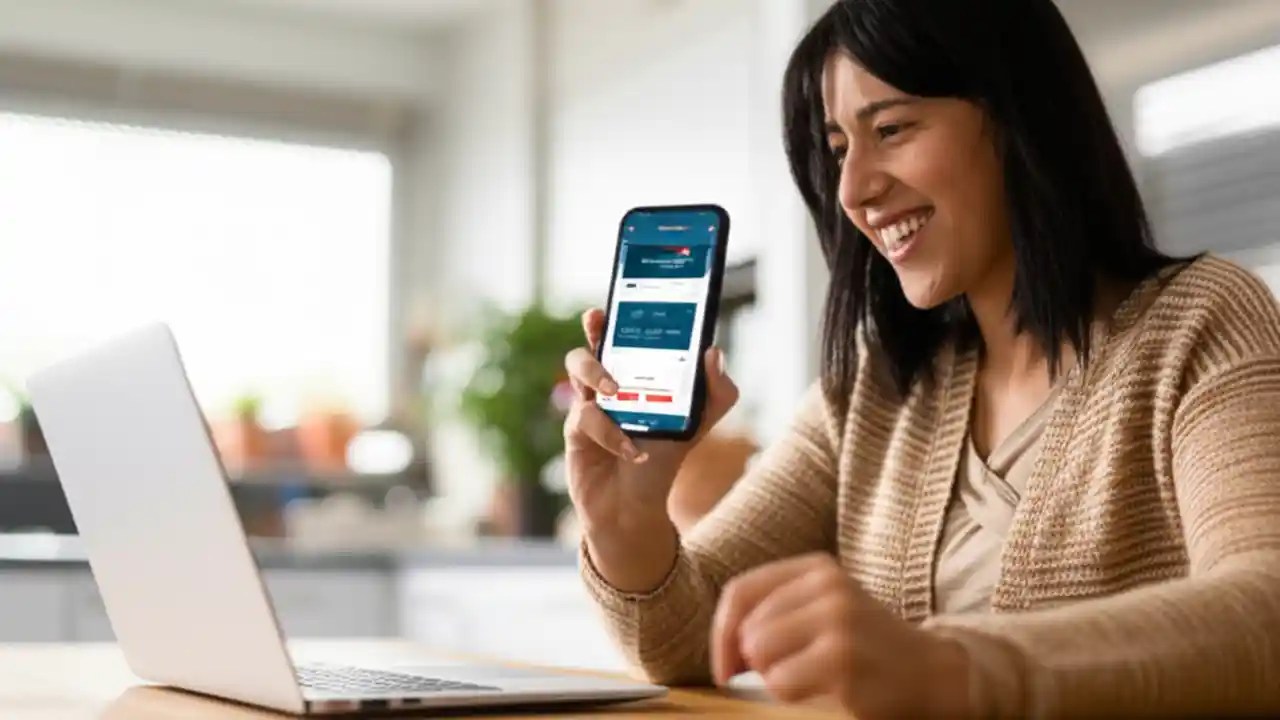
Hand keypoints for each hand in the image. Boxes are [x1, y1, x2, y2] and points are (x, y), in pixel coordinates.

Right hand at [562, 308, 739, 534]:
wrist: (634, 506)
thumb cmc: (661, 458)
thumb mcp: (697, 424)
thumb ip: (715, 393)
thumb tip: (714, 353)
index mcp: (636, 374)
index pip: (624, 335)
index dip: (619, 314)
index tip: (621, 298)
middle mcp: (609, 383)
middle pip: (592, 341)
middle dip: (595, 327)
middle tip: (599, 321)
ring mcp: (589, 403)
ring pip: (578, 368)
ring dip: (596, 373)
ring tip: (616, 392)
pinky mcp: (576, 429)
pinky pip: (586, 418)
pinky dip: (611, 434)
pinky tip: (631, 450)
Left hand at [711, 553, 970, 718]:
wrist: (934, 672)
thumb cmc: (867, 644)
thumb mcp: (825, 608)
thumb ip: (776, 611)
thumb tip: (726, 645)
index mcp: (818, 570)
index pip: (741, 593)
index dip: (722, 632)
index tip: (726, 664)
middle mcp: (829, 589)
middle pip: (748, 629)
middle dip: (751, 662)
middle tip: (781, 676)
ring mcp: (838, 624)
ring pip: (760, 655)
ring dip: (773, 678)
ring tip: (809, 678)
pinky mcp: (843, 662)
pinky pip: (781, 683)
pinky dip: (790, 695)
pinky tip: (824, 690)